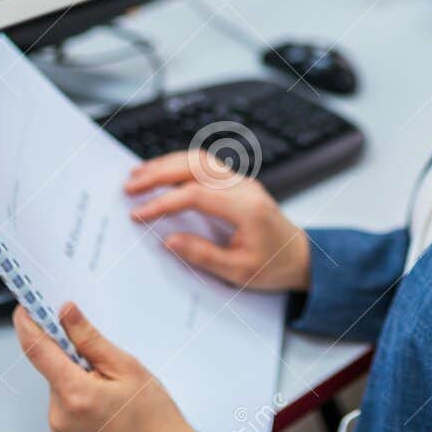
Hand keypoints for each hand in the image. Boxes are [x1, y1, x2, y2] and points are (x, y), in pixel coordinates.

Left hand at [14, 302, 204, 431]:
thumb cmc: (155, 419)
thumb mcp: (127, 368)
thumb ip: (91, 340)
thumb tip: (66, 314)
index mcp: (74, 394)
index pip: (37, 350)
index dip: (27, 324)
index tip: (25, 306)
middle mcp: (59, 414)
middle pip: (53, 367)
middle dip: (72, 354)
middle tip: (106, 359)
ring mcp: (60, 429)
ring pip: (60, 384)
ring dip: (78, 376)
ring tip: (115, 388)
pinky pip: (65, 402)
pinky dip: (80, 392)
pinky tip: (109, 402)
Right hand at [125, 152, 311, 291]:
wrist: (302, 257)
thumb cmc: (274, 266)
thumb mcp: (239, 272)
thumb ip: (203, 255)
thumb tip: (169, 241)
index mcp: (246, 208)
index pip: (196, 195)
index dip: (163, 203)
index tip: (139, 214)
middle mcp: (245, 188)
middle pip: (195, 167)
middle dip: (158, 173)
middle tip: (130, 186)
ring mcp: (242, 182)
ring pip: (200, 159)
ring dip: (167, 163)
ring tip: (139, 175)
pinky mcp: (239, 183)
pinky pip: (206, 165)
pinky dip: (181, 165)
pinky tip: (163, 173)